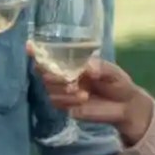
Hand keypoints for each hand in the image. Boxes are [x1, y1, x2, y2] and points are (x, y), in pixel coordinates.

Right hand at [26, 49, 154, 145]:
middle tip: (72, 80)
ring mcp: (63, 90)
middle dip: (54, 75)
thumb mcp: (113, 71)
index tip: (30, 47)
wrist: (125, 107)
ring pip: (48, 88)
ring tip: (83, 92)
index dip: (37, 51)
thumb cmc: (118, 83)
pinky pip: (56, 102)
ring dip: (62, 89)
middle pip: (44, 71)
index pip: (50, 54)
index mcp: (73, 61)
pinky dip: (67, 100)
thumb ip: (100, 67)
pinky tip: (83, 98)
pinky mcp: (65, 105)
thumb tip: (87, 68)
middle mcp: (64, 74)